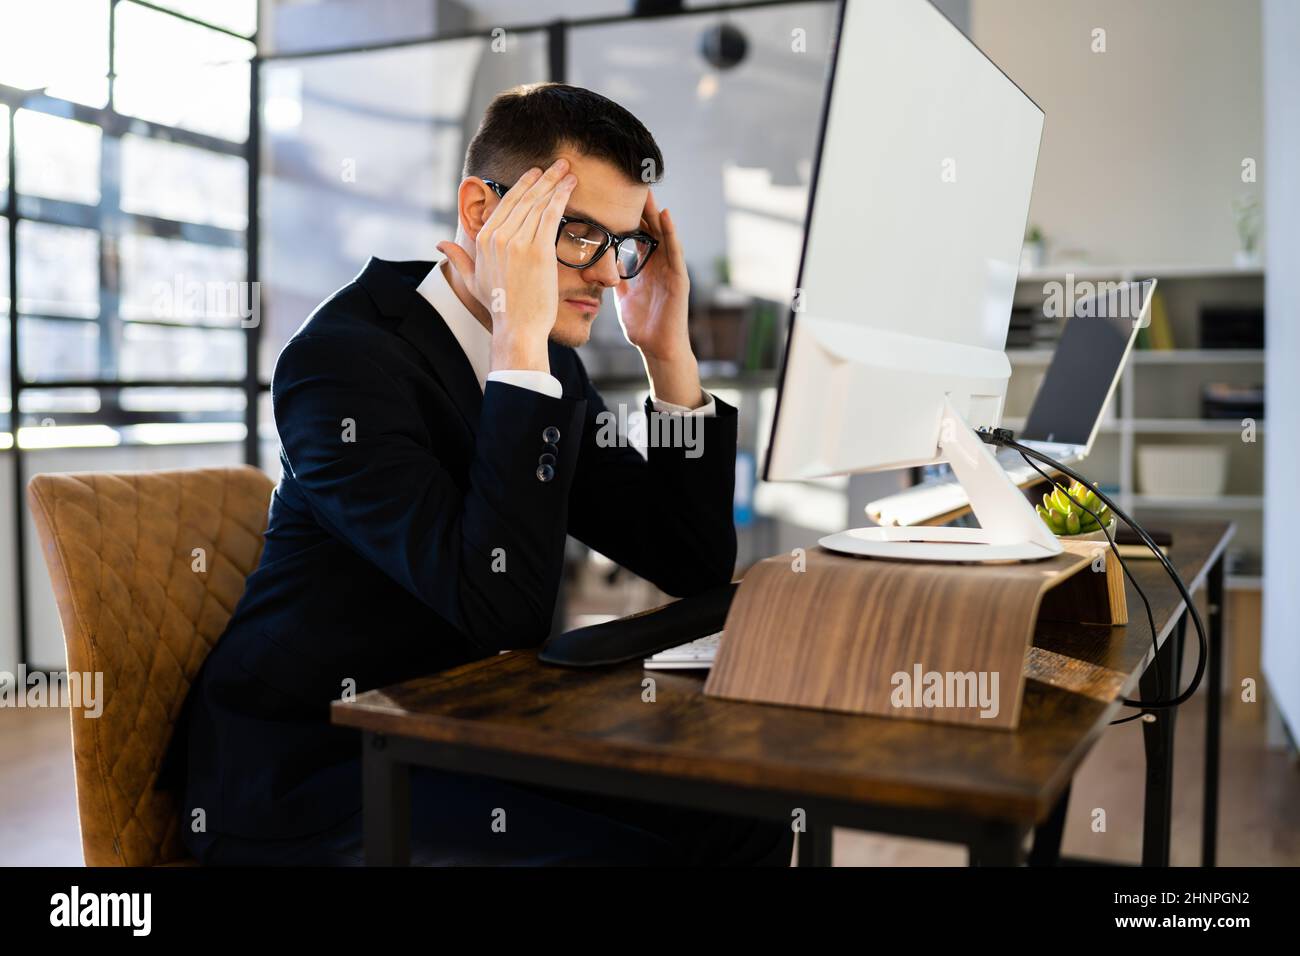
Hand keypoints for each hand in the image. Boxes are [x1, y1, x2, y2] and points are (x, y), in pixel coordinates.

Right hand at [437, 159, 576, 372]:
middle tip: (559, 164)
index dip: (523, 185)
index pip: (506, 204)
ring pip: (538, 204)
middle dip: (543, 178)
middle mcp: (499, 237)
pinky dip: (561, 198)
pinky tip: (570, 186)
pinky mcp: (538, 250)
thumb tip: (440, 244)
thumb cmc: (499, 307)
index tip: (536, 173)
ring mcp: (518, 243)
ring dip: (555, 183)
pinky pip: (550, 216)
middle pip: (524, 199)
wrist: (517, 327)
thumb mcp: (472, 280)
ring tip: (568, 171)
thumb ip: (458, 258)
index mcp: (484, 240)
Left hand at [614, 190, 702, 407]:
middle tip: (630, 180)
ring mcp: (671, 270)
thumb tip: (600, 267)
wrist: (658, 349)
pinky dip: (671, 233)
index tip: (614, 194)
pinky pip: (675, 251)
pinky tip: (665, 216)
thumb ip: (616, 279)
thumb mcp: (623, 297)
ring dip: (656, 212)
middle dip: (642, 206)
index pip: (636, 234)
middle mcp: (660, 264)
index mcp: (646, 266)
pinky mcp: (680, 279)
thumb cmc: (643, 326)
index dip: (627, 214)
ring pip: (664, 234)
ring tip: (648, 189)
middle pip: (651, 228)